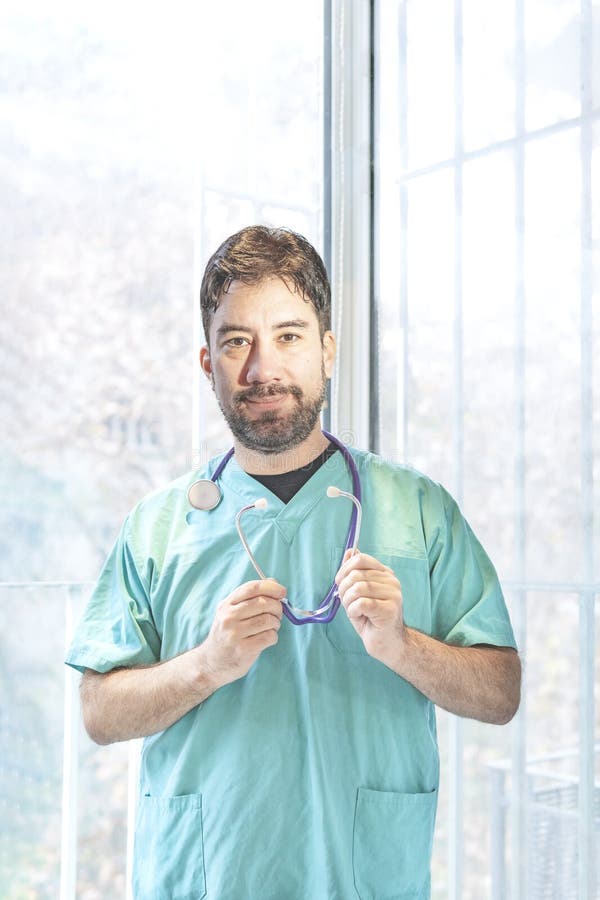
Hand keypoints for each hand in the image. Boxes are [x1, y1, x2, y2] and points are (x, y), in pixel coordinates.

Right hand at [201, 579, 285, 686]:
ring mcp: (235, 634)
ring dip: (276, 623)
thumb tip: (275, 583)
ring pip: (268, 620)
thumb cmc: (227, 634)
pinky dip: (273, 636)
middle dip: (277, 607)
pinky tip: (267, 639)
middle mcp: (228, 617)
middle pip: (263, 603)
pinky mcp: (243, 649)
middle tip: (277, 614)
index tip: (282, 591)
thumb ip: (251, 598)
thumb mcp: (231, 612)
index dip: (271, 587)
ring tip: (271, 627)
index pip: (252, 588)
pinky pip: (269, 636)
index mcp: (226, 604)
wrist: (210, 663)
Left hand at [335, 550, 405, 664]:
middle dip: (344, 589)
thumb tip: (350, 551)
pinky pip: (361, 603)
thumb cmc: (371, 619)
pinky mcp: (389, 609)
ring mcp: (393, 595)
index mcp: (385, 573)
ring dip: (348, 601)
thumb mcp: (358, 593)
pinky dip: (353, 611)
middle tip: (347, 603)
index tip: (340, 583)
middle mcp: (392, 581)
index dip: (344, 570)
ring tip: (353, 610)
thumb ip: (354, 572)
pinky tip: (359, 616)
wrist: (386, 644)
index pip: (361, 559)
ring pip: (358, 588)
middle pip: (356, 574)